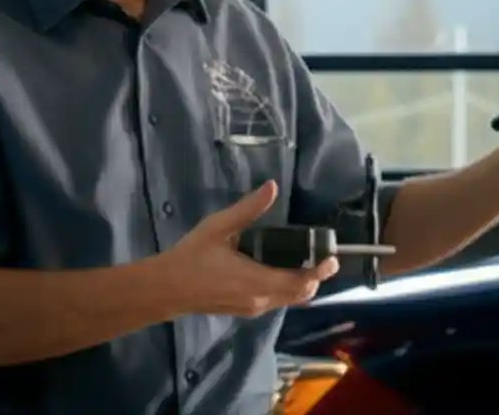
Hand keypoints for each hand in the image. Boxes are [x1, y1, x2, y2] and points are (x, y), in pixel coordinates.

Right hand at [154, 181, 339, 317]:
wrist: (166, 288)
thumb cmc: (192, 257)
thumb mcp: (219, 227)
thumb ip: (248, 209)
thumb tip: (272, 187)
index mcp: (258, 281)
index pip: (301, 281)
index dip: (320, 271)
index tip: (332, 258)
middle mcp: (260, 300)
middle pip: (300, 294)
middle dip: (315, 278)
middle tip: (323, 257)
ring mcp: (252, 309)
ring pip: (288, 300)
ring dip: (301, 284)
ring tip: (306, 261)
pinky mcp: (244, 310)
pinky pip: (275, 302)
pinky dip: (286, 289)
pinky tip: (279, 270)